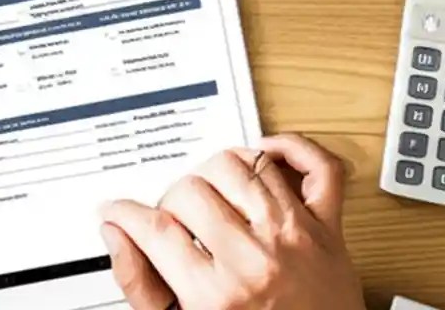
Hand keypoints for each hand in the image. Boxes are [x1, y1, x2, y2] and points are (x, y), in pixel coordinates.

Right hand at [99, 134, 364, 309]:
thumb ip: (141, 285)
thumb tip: (116, 234)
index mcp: (216, 294)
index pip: (153, 228)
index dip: (124, 213)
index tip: (116, 210)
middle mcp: (256, 259)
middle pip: (191, 189)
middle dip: (170, 200)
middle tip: (173, 218)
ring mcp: (296, 237)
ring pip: (241, 165)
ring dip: (215, 173)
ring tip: (211, 192)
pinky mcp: (329, 229)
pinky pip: (318, 168)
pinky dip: (293, 149)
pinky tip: (266, 157)